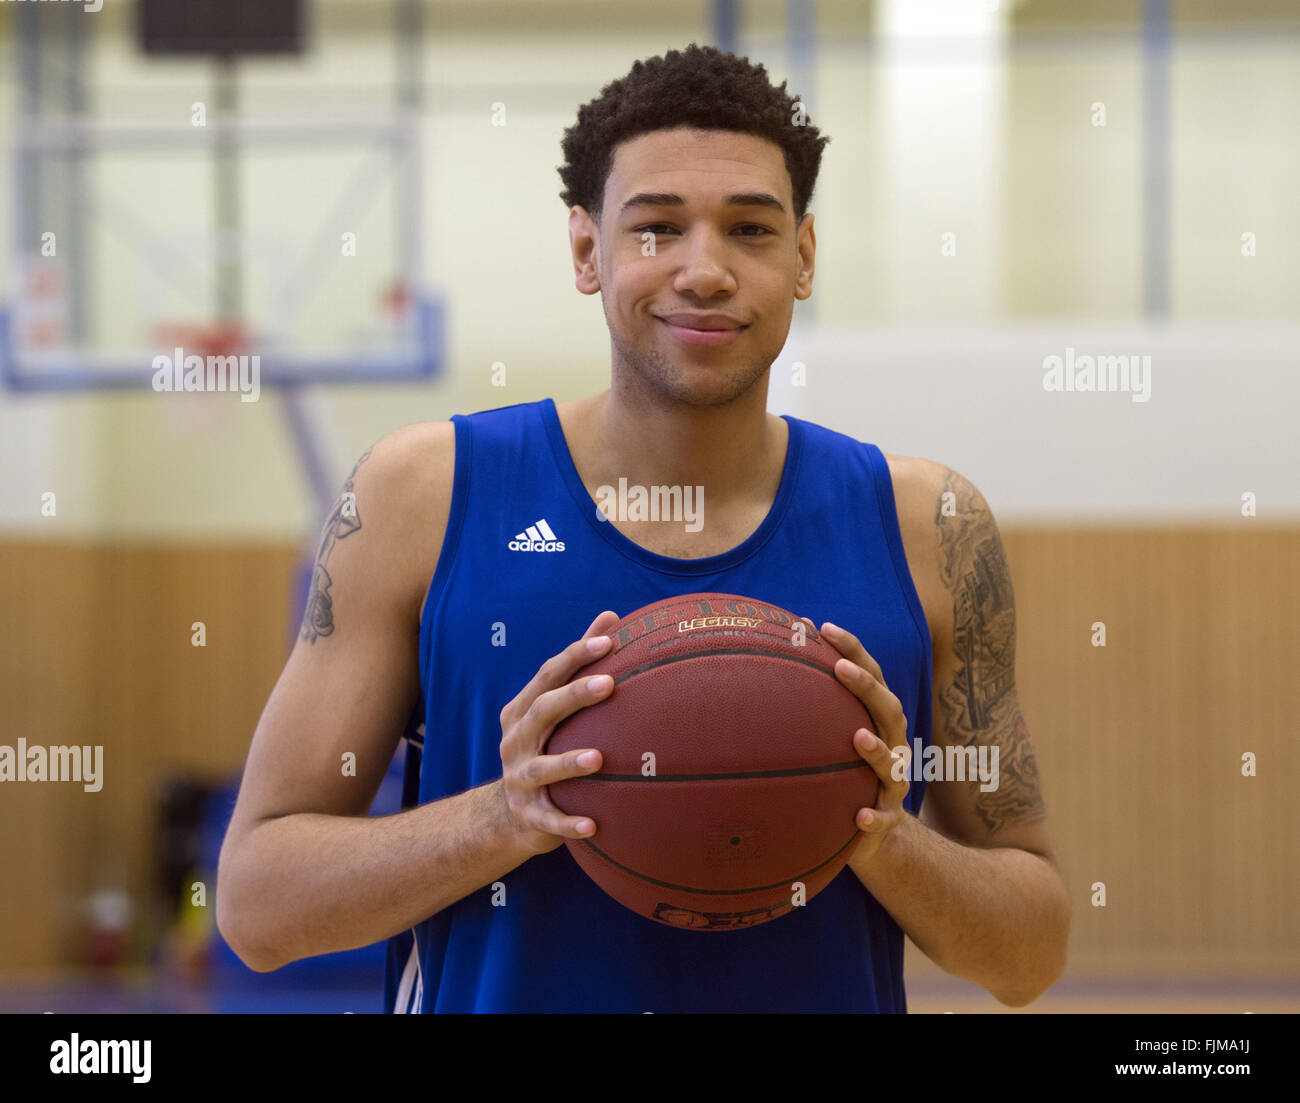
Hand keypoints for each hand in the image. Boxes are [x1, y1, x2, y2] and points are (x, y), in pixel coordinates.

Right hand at [497, 610, 619, 853]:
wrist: (512, 811)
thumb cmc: (547, 743)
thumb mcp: (554, 705)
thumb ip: (580, 663)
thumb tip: (611, 616)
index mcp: (524, 709)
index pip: (548, 674)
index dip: (576, 655)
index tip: (609, 640)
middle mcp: (516, 740)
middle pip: (543, 711)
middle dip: (574, 696)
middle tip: (609, 684)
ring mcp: (518, 778)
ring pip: (542, 768)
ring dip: (568, 762)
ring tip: (599, 758)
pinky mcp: (528, 814)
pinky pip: (549, 819)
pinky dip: (568, 823)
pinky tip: (593, 826)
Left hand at [802, 617, 911, 864]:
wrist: (870, 830)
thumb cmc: (842, 769)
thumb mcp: (830, 733)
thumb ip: (810, 701)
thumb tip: (767, 651)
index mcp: (877, 720)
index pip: (871, 676)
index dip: (853, 649)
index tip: (824, 627)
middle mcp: (893, 745)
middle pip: (889, 710)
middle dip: (868, 687)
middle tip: (841, 668)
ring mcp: (894, 782)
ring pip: (894, 763)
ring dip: (878, 750)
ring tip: (858, 737)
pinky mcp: (889, 819)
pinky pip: (885, 819)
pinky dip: (876, 817)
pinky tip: (859, 816)